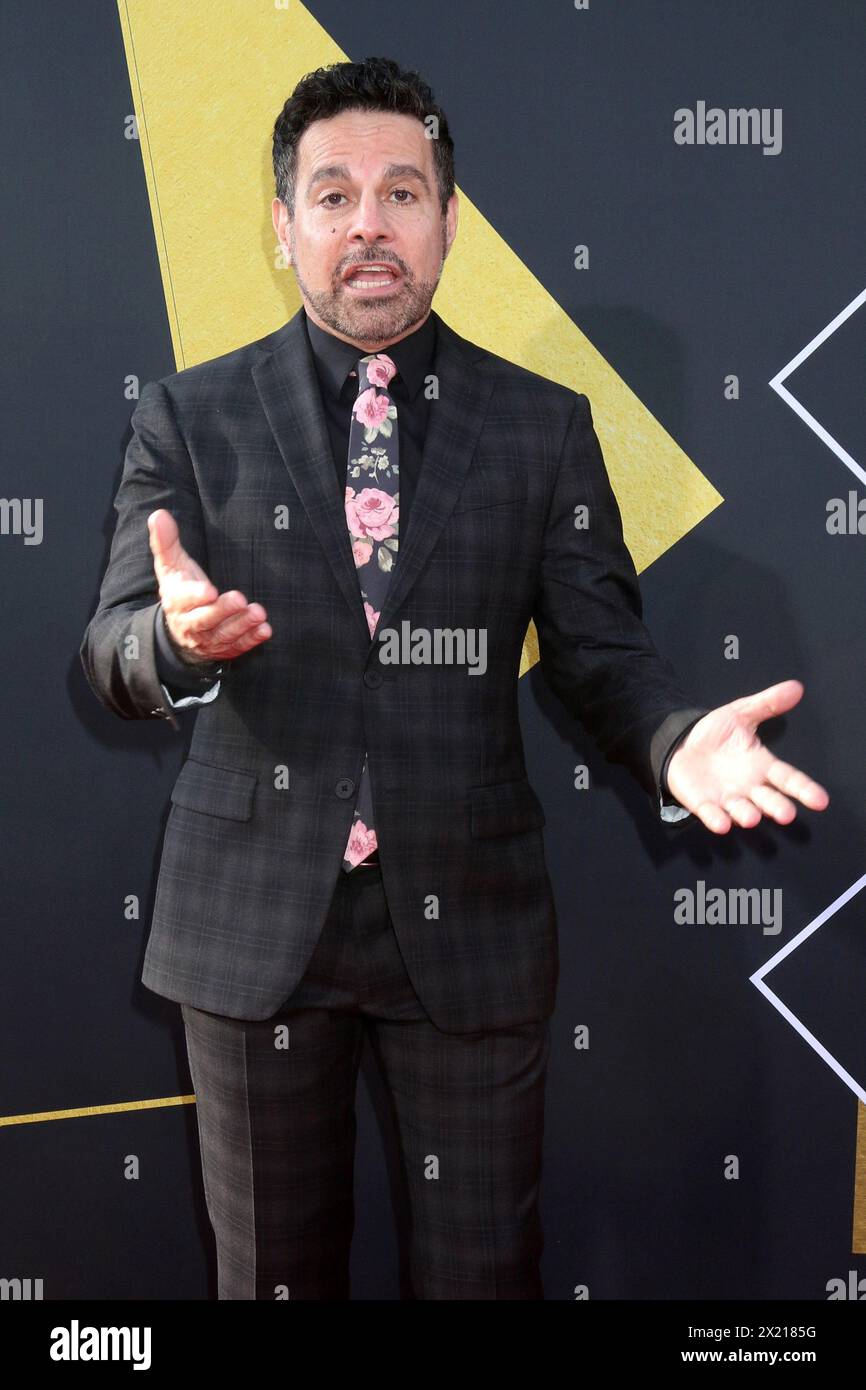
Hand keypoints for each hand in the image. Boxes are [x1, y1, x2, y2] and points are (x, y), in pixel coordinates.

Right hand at [147, 508, 271, 663]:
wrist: (180, 630)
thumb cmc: (179, 589)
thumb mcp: (170, 566)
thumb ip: (166, 542)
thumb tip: (158, 514)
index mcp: (176, 601)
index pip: (183, 599)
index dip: (195, 596)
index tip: (210, 591)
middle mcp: (190, 624)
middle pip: (205, 620)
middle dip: (223, 611)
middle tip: (241, 599)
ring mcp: (206, 640)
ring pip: (223, 635)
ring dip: (242, 625)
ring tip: (259, 614)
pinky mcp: (222, 649)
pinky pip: (236, 647)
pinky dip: (250, 640)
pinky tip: (264, 630)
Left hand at [666, 679, 829, 833]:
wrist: (681, 742)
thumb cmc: (715, 733)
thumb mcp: (740, 713)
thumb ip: (767, 704)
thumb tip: (796, 687)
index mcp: (761, 766)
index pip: (788, 778)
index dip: (804, 789)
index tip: (820, 800)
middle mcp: (749, 786)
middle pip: (768, 799)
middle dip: (777, 807)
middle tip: (787, 814)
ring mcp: (727, 797)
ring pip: (741, 810)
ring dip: (747, 815)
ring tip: (753, 818)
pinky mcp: (704, 804)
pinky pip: (711, 814)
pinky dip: (716, 820)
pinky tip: (722, 825)